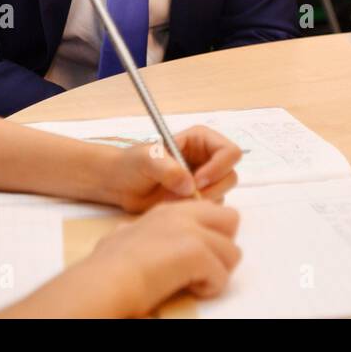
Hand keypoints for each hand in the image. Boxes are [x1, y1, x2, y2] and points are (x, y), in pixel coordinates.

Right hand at [84, 200, 241, 316]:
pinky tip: (190, 289)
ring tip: (192, 282)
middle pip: (231, 219)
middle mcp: (182, 215)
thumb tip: (122, 234)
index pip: (210, 211)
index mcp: (167, 210)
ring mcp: (191, 231)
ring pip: (233, 252)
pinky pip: (223, 275)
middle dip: (224, 245)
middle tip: (204, 267)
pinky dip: (210, 288)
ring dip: (217, 272)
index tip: (194, 255)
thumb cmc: (107, 265)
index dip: (210, 234)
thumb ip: (130, 231)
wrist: (107, 279)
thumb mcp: (118, 236)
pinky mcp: (197, 252)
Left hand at [105, 125, 241, 212]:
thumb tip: (190, 185)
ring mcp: (205, 180)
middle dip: (211, 188)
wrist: (120, 185)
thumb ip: (167, 168)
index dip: (218, 167)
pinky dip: (197, 211)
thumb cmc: (131, 164)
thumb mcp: (146, 159)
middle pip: (230, 175)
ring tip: (175, 199)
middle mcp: (207, 159)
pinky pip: (211, 208)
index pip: (230, 152)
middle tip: (185, 194)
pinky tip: (176, 206)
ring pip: (223, 194)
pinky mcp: (199, 198)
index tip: (196, 181)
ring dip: (202, 200)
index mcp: (201, 140)